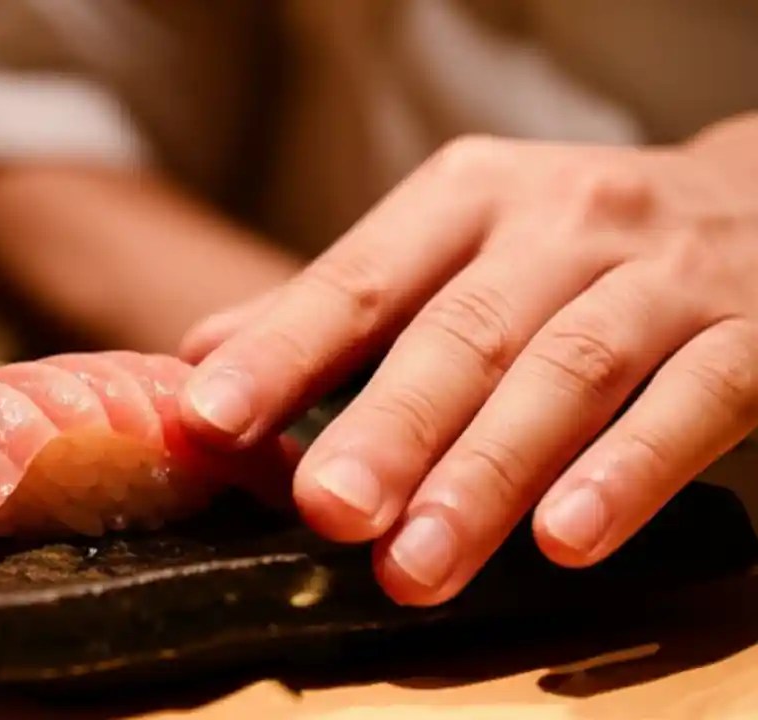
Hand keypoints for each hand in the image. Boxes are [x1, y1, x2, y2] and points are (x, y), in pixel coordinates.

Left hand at [177, 118, 757, 605]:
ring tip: (419, 563)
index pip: (358, 281)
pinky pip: (693, 401)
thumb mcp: (458, 245)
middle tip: (327, 512)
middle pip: (461, 334)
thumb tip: (201, 356)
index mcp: (465, 200)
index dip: (282, 351)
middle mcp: (559, 223)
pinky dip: (629, 472)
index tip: (209, 419)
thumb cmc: (571, 247)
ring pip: (567, 375)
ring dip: (488, 474)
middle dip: (390, 428)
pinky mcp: (753, 332)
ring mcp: (661, 275)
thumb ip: (339, 307)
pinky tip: (567, 538)